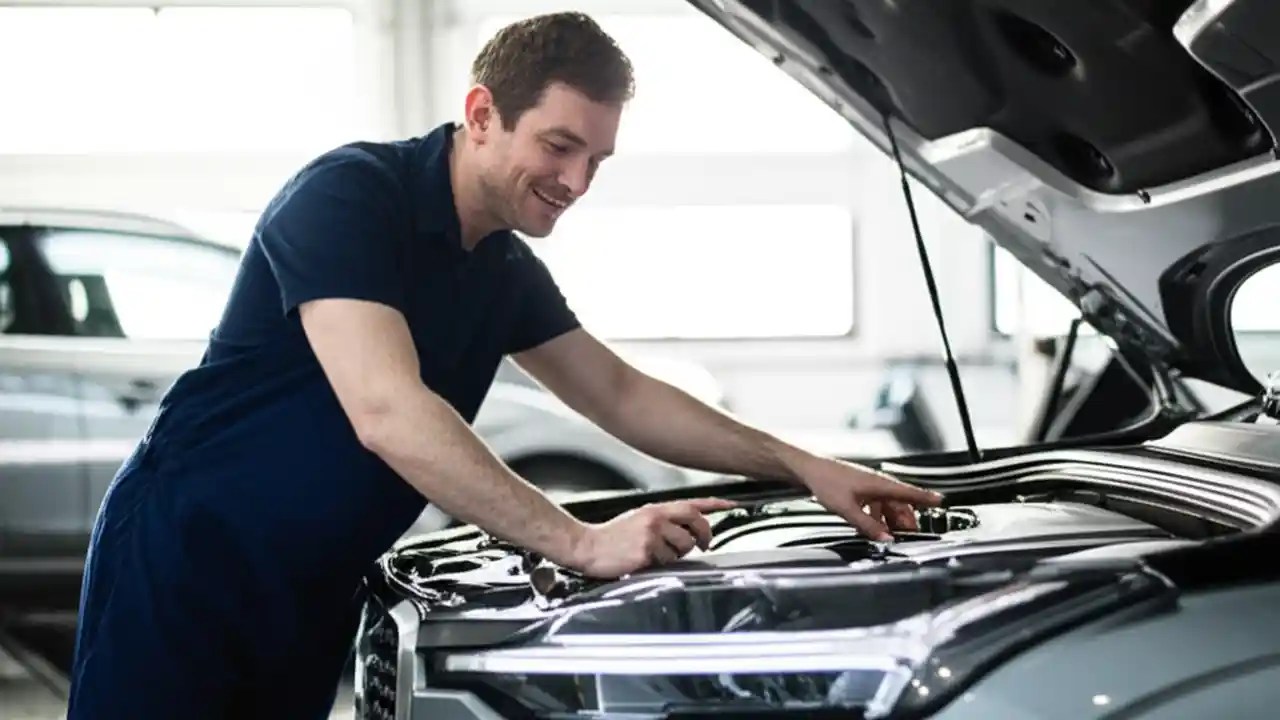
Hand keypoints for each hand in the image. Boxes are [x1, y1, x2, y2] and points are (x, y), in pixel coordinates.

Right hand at [567, 498, 738, 577]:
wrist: (589, 547)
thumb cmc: (613, 537)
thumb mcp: (639, 520)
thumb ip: (664, 521)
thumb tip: (688, 530)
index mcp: (655, 509)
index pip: (692, 503)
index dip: (715, 503)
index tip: (732, 504)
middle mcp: (656, 517)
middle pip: (696, 521)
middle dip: (704, 534)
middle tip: (704, 544)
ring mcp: (652, 533)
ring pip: (685, 545)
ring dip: (678, 554)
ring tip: (660, 555)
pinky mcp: (647, 550)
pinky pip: (668, 561)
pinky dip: (662, 564)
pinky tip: (646, 561)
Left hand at [800, 457, 942, 540]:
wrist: (808, 470)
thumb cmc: (826, 481)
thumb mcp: (847, 509)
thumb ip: (867, 525)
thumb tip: (885, 538)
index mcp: (880, 484)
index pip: (909, 493)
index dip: (926, 498)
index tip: (941, 502)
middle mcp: (877, 484)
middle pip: (900, 504)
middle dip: (906, 521)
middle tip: (909, 537)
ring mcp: (868, 487)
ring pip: (887, 506)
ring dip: (890, 521)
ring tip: (891, 535)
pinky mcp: (859, 491)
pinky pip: (876, 506)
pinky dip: (878, 517)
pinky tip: (872, 527)